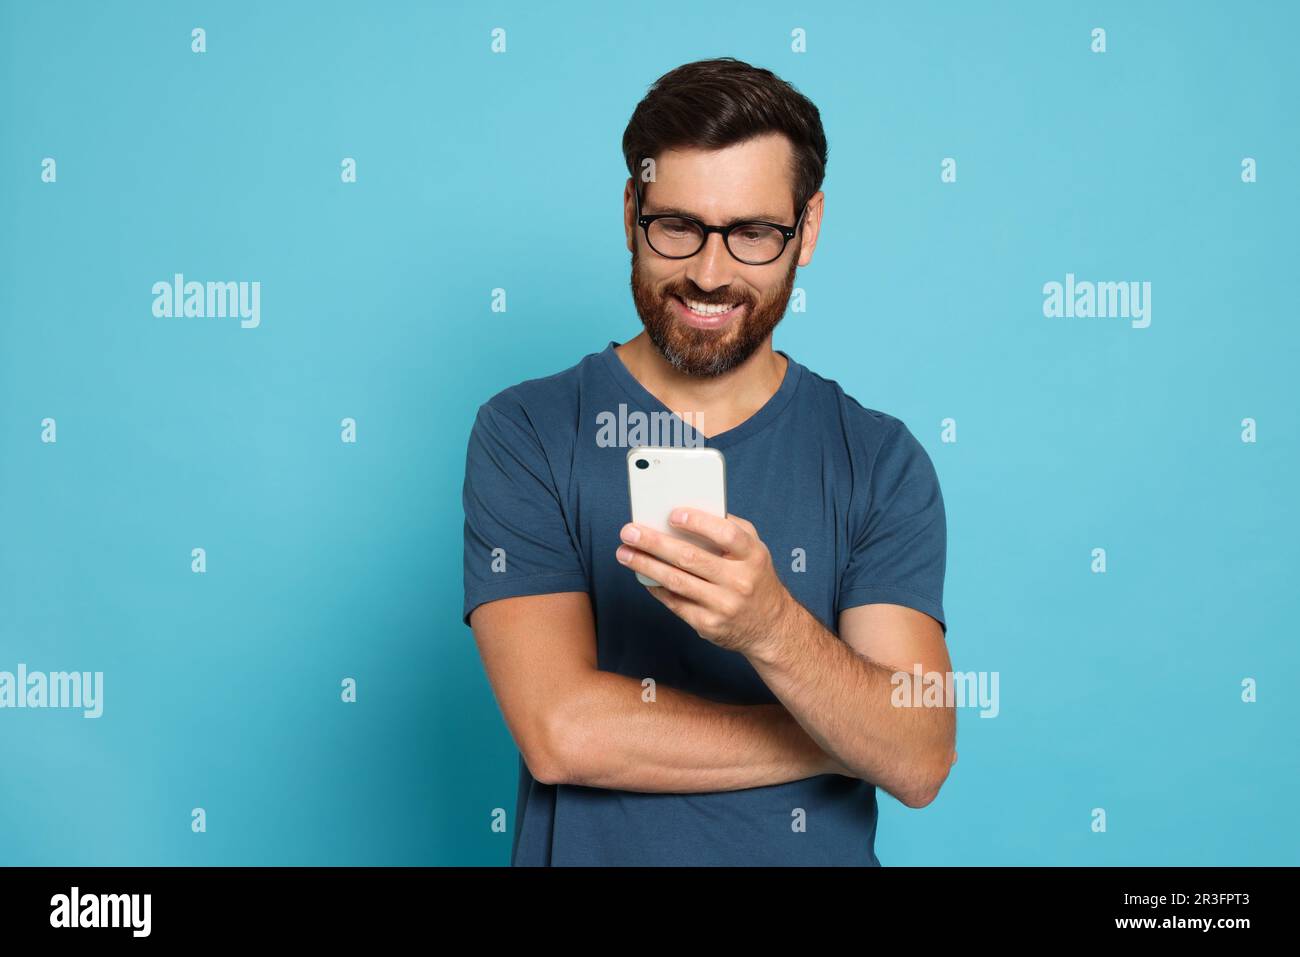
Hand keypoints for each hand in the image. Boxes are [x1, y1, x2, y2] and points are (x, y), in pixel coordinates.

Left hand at [616, 508, 794, 656]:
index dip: (698, 523)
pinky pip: (675, 603)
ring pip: (677, 582)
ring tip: (625, 552)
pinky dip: (655, 587)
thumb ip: (729, 528)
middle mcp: (740, 581)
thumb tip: (688, 512)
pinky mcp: (709, 625)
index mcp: (753, 556)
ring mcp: (724, 606)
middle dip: (655, 543)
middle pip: (691, 558)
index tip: (671, 514)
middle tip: (629, 532)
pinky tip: (642, 576)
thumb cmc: (755, 578)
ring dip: (645, 565)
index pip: (726, 534)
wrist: (772, 627)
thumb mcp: (755, 550)